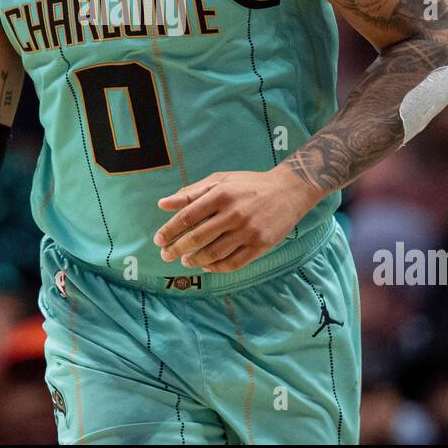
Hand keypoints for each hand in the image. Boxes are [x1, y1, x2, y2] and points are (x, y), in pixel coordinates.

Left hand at [153, 166, 325, 272]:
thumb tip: (162, 204)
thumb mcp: (220, 180)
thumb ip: (191, 192)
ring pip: (213, 253)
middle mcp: (233, 213)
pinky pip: (233, 263)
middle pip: (197, 237)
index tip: (158, 240)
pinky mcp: (260, 245)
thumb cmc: (249, 185)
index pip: (187, 216)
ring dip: (194, 260)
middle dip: (176, 249)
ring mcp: (248, 231)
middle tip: (165, 255)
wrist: (289, 191)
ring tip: (185, 261)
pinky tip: (206, 265)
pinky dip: (216, 267)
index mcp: (221, 194)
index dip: (169, 230)